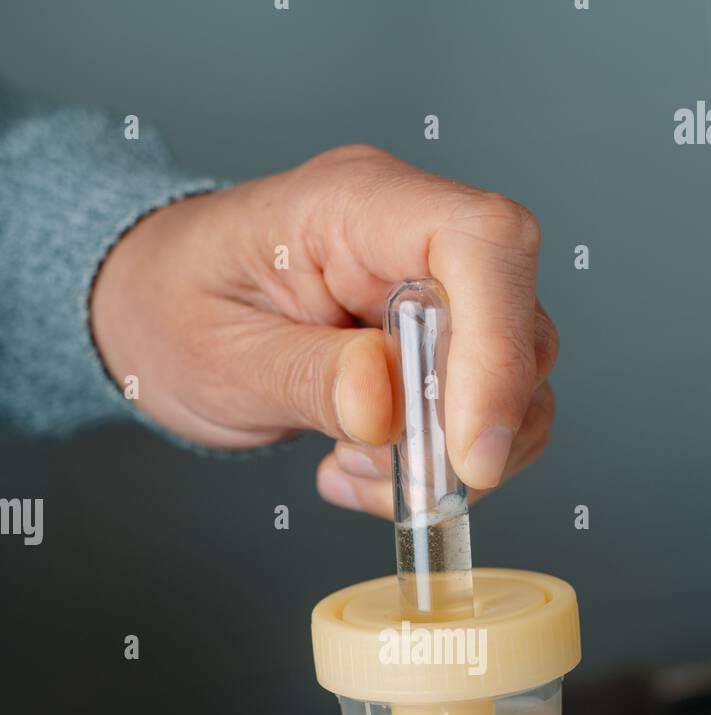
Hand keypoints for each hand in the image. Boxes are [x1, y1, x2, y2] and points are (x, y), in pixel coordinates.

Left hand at [90, 144, 557, 514]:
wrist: (154, 314)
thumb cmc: (174, 309)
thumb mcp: (222, 355)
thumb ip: (309, 378)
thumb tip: (387, 407)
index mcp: (354, 203)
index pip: (479, 242)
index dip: (497, 350)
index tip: (471, 451)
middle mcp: (411, 235)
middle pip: (515, 318)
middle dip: (471, 422)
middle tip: (401, 476)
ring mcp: (433, 290)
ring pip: (515, 376)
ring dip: (451, 456)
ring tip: (356, 467)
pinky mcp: (440, 343)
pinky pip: (484, 411)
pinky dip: (439, 466)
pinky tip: (365, 468)